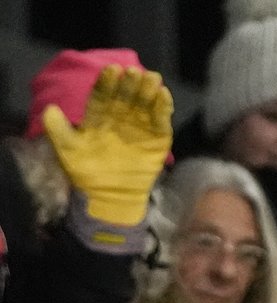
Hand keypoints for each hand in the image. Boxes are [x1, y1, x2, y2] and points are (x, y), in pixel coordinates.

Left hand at [43, 64, 172, 226]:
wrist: (112, 195)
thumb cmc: (88, 172)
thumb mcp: (69, 151)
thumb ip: (59, 130)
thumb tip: (49, 109)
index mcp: (99, 116)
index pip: (103, 94)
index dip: (107, 82)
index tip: (111, 70)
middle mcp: (120, 116)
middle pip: (126, 95)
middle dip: (130, 83)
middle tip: (133, 72)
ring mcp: (140, 126)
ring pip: (145, 102)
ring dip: (149, 89)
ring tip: (151, 77)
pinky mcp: (158, 137)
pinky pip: (162, 120)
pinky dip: (164, 108)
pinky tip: (163, 94)